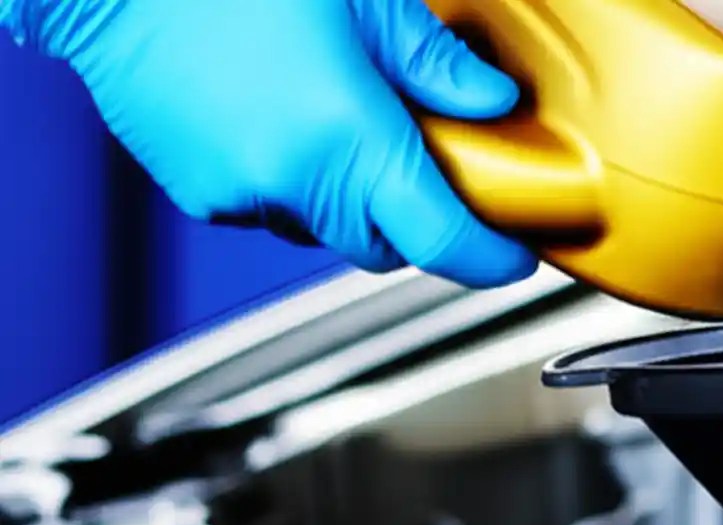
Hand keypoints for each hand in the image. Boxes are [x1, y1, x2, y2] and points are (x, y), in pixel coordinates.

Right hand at [1, 0, 537, 286]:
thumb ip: (434, 61)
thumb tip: (491, 99)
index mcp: (348, 142)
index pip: (441, 240)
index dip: (490, 259)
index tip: (515, 257)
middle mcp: (294, 185)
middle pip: (386, 246)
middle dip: (418, 221)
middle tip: (435, 168)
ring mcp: (240, 197)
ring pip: (327, 231)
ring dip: (353, 201)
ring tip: (346, 127)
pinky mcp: (201, 194)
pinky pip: (274, 212)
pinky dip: (297, 186)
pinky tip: (286, 124)